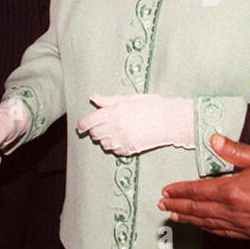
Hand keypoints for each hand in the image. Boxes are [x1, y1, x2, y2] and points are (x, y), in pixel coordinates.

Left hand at [76, 93, 193, 155]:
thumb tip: (93, 97)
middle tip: (101, 125)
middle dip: (94, 130)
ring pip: (103, 144)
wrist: (168, 120)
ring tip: (114, 131)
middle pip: (94, 134)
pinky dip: (115, 146)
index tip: (80, 127)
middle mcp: (114, 128)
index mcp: (113, 113)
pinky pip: (114, 151)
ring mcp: (121, 140)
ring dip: (104, 138)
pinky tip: (122, 138)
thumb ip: (108, 100)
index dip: (81, 125)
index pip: (88, 122)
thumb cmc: (150, 105)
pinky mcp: (129, 149)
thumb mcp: (128, 98)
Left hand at [158, 134, 249, 240]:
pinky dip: (210, 230)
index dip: (180, 191)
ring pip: (210, 224)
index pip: (198, 191)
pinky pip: (225, 234)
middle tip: (163, 207)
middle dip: (179, 207)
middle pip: (199, 211)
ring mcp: (244, 227)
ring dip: (191, 220)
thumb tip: (215, 140)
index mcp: (234, 191)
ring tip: (177, 218)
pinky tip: (207, 228)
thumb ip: (236, 151)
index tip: (167, 191)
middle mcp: (234, 212)